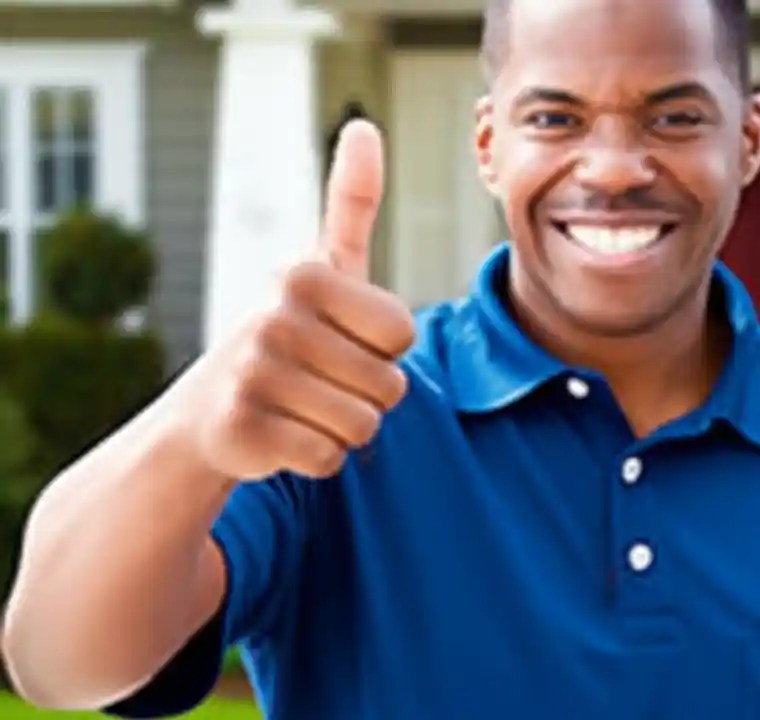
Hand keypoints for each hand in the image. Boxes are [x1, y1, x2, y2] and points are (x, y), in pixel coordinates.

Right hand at [171, 120, 415, 481]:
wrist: (209, 412)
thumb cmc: (291, 336)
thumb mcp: (325, 269)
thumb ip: (351, 203)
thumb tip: (363, 125)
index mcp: (303, 275)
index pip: (401, 333)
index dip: (383, 348)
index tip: (339, 337)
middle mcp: (272, 318)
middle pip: (389, 385)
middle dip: (367, 394)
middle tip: (319, 380)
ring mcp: (252, 376)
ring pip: (364, 427)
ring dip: (344, 428)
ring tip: (302, 406)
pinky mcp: (241, 432)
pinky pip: (330, 460)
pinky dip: (316, 458)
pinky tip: (281, 436)